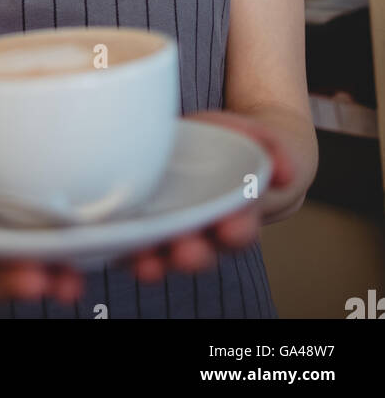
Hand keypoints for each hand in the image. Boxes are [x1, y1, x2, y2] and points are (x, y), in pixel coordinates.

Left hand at [119, 108, 295, 282]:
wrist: (211, 144)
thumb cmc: (237, 146)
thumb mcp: (257, 137)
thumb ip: (274, 148)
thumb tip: (284, 172)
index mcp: (236, 215)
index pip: (239, 229)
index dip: (237, 230)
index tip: (232, 226)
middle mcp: (202, 231)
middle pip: (200, 252)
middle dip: (193, 254)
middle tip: (185, 250)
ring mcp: (170, 229)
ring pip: (162, 253)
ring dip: (153, 259)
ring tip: (145, 260)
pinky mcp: (140, 219)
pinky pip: (129, 241)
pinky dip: (121, 247)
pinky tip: (112, 243)